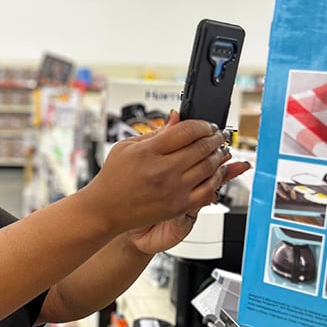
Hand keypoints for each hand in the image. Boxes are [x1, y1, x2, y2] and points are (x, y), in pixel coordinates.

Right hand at [81, 110, 249, 238]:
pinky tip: (216, 171)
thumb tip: (177, 116)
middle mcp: (162, 171)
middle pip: (202, 147)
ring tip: (221, 150)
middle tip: (218, 134)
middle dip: (216, 137)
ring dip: (220, 155)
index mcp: (148, 152)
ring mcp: (173, 190)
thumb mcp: (127, 146)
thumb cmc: (114, 177)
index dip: (202, 124)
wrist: (106, 209)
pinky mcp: (179, 206)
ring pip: (209, 167)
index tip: (206, 124)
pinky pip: (208, 189)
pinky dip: (217, 178)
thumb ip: (157, 132)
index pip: (186, 131)